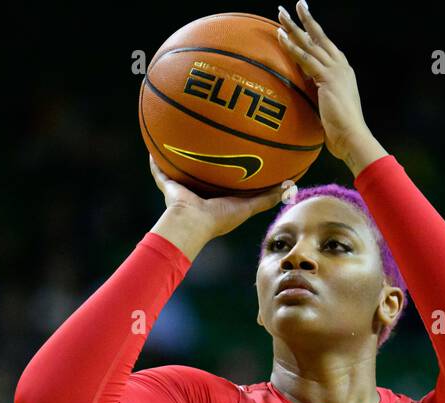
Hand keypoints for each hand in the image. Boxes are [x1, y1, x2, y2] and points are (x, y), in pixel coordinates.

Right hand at [148, 154, 288, 242]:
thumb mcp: (248, 206)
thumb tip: (290, 185)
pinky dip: (155, 161)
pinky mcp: (169, 187)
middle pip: (203, 173)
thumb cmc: (219, 218)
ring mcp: (183, 190)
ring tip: (182, 136)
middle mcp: (199, 194)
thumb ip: (267, 197)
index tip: (238, 153)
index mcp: (217, 199)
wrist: (192, 223)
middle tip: (211, 140)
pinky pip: (160, 171)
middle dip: (206, 159)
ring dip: (181, 156)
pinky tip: (153, 145)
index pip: (225, 181)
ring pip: (182, 170)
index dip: (232, 168)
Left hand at [275, 1, 381, 171]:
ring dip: (294, 27)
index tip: (305, 21)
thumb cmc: (342, 131)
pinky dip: (292, 47)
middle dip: (306, 20)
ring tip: (280, 13)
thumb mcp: (330, 108)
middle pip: (319, 38)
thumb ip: (320, 95)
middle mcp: (341, 66)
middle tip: (295, 5)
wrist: (353, 137)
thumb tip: (307, 94)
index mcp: (343, 72)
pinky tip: (281, 36)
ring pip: (310, 43)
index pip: (327, 47)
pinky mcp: (327, 78)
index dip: (316, 33)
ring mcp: (335, 70)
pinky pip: (305, 58)